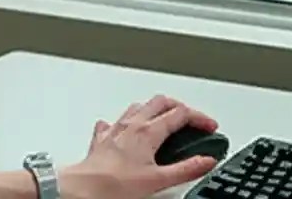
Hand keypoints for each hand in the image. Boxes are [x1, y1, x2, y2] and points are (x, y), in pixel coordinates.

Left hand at [58, 95, 220, 198]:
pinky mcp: (101, 140)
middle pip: (161, 101)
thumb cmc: (113, 185)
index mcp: (149, 131)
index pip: (182, 114)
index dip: (200, 117)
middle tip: (190, 118)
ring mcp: (115, 130)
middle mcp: (132, 124)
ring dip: (153, 108)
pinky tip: (123, 128)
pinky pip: (112, 122)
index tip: (210, 127)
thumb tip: (206, 161)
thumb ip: (186, 169)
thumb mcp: (158, 180)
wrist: (81, 189)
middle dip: (179, 106)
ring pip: (138, 107)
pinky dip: (123, 122)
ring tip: (162, 117)